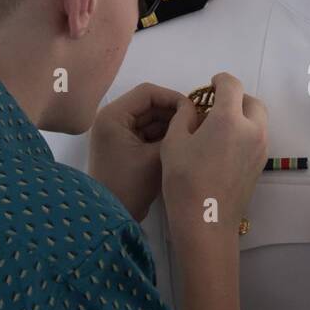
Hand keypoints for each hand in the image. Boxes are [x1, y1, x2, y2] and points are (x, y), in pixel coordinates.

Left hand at [89, 82, 186, 219]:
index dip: (173, 98)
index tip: (194, 110)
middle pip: (148, 105)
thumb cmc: (131, 184)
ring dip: (169, 124)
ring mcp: (116, 133)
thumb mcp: (157, 155)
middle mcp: (112, 120)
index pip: (147, 93)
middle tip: (197, 123)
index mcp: (114, 116)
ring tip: (192, 133)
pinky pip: (146, 133)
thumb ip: (177, 131)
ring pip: (149, 119)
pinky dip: (162, 136)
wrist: (111, 216)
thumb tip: (194, 115)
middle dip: (173, 112)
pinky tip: (180, 143)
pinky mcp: (122, 146)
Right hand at [161, 72, 267, 233]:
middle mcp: (252, 130)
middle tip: (216, 105)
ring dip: (243, 115)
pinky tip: (225, 145)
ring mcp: (260, 148)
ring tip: (220, 126)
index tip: (210, 85)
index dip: (220, 80)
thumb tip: (193, 107)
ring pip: (258, 120)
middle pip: (252, 101)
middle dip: (236, 97)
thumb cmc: (184, 181)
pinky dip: (246, 132)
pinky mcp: (261, 164)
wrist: (206, 221)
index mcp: (229, 119)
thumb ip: (184, 116)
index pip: (232, 85)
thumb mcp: (174, 143)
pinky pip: (258, 137)